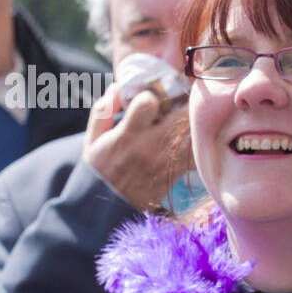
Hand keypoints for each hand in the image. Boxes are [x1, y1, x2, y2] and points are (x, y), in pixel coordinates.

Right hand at [82, 82, 189, 211]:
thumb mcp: (93, 138)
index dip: (153, 93)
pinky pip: (197, 152)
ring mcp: (167, 161)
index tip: (154, 95)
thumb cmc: (100, 168)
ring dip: (193, 121)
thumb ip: (103, 110)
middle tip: (182, 99)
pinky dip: (198, 141)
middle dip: (184, 102)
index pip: (147, 103)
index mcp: (127, 135)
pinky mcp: (178, 173)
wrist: (109, 206)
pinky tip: (191, 135)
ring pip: (193, 133)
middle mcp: (150, 147)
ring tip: (187, 116)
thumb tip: (118, 86)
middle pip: (180, 115)